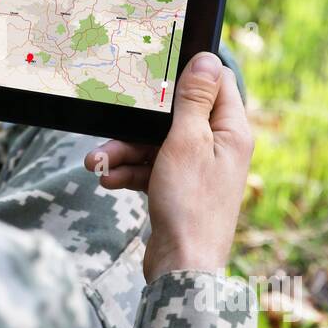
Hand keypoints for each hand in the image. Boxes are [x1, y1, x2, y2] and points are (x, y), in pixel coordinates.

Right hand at [84, 51, 252, 279]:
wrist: (181, 268)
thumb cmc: (190, 205)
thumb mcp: (187, 141)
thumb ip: (194, 99)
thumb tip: (208, 59)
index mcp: (230, 132)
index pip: (217, 85)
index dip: (188, 75)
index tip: (158, 69)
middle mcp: (218, 148)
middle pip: (176, 116)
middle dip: (137, 123)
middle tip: (112, 124)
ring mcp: (197, 170)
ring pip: (156, 144)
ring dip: (124, 151)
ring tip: (96, 162)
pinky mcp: (178, 189)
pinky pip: (150, 169)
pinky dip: (129, 172)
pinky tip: (108, 180)